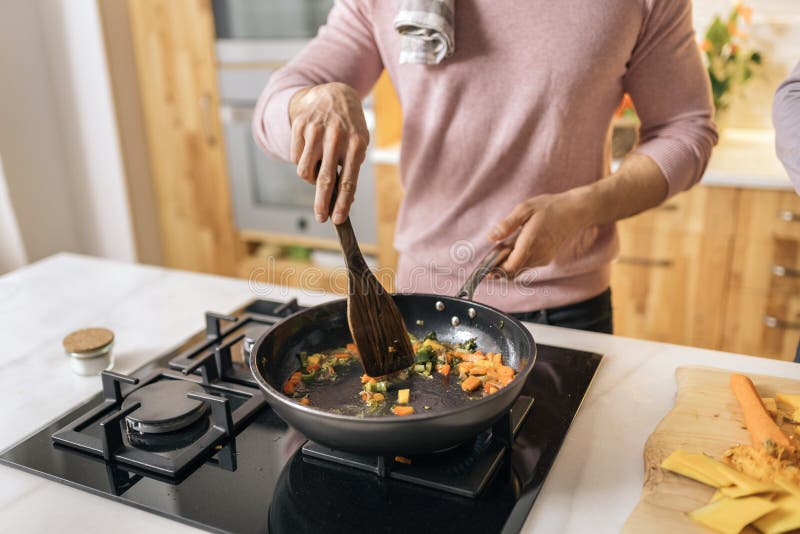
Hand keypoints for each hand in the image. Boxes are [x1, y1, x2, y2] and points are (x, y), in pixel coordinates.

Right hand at [289, 82, 369, 223]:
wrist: (334, 94)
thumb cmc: (349, 127)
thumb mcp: (359, 143)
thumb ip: (352, 168)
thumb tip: (344, 200)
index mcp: (356, 144)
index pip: (348, 181)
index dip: (343, 203)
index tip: (338, 220)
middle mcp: (336, 137)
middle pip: (325, 179)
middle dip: (322, 203)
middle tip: (320, 218)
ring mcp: (316, 130)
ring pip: (305, 171)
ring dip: (310, 178)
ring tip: (318, 169)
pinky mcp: (299, 126)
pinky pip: (295, 157)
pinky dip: (302, 161)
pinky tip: (310, 152)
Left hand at [487, 192, 588, 275]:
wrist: (576, 212)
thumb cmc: (550, 207)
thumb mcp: (525, 209)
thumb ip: (507, 224)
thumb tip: (491, 237)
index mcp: (531, 241)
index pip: (511, 266)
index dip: (497, 269)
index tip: (486, 268)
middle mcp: (538, 254)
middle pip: (513, 271)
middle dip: (499, 269)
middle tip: (488, 264)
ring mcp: (544, 258)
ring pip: (520, 270)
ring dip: (507, 265)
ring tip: (499, 254)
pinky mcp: (546, 259)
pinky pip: (527, 265)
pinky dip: (517, 262)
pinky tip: (512, 251)